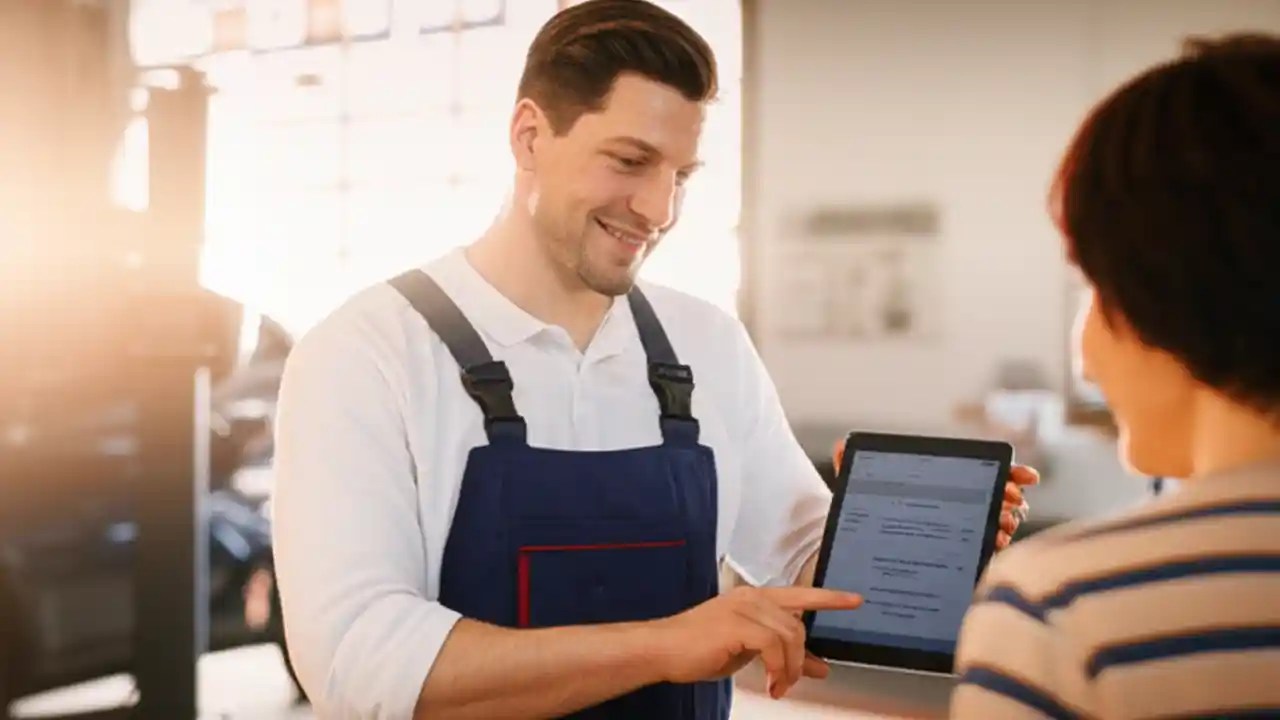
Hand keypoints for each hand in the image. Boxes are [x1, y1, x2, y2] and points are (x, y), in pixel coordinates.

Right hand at [649, 586, 862, 698]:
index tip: (854, 600)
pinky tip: (770, 685)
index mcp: (754, 598)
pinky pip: (774, 646)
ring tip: (778, 687)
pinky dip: (779, 669)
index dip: (829, 598)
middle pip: (798, 623)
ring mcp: (745, 607)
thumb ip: (782, 654)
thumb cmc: (699, 650)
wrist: (663, 650)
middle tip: (788, 684)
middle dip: (802, 658)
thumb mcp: (749, 653)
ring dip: (790, 668)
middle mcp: (752, 597)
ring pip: (790, 634)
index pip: (799, 595)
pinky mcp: (738, 623)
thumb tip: (819, 666)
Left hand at [830, 441, 1040, 550]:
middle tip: (1008, 500)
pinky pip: (986, 547)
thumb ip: (850, 464)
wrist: (860, 545)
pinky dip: (997, 543)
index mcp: (946, 481)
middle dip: (1011, 496)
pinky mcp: (958, 551)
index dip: (1013, 473)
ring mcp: (961, 527)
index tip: (1029, 477)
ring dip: (1008, 520)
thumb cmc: (866, 509)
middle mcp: (960, 502)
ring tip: (1003, 523)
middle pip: (1001, 495)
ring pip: (999, 521)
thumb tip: (841, 444)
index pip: (988, 472)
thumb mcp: (860, 486)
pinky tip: (997, 542)